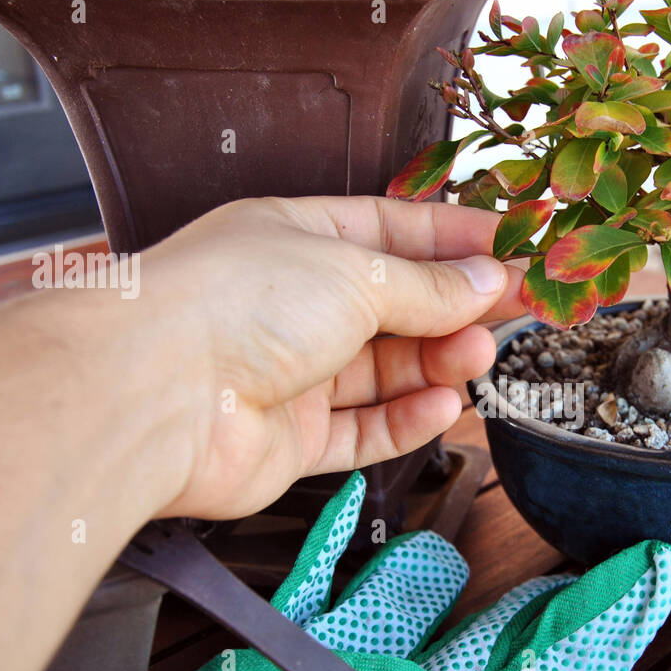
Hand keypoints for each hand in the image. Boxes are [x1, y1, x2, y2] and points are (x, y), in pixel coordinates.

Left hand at [138, 196, 523, 519]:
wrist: (155, 394)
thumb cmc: (233, 305)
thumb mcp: (355, 273)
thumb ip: (428, 286)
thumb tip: (486, 281)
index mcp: (296, 238)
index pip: (391, 232)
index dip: (455, 241)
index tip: (513, 251)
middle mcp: (292, 304)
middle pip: (395, 306)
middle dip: (456, 309)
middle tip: (515, 312)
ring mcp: (290, 374)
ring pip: (384, 371)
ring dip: (437, 364)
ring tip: (478, 360)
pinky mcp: (289, 439)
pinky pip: (362, 428)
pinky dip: (406, 419)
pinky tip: (443, 407)